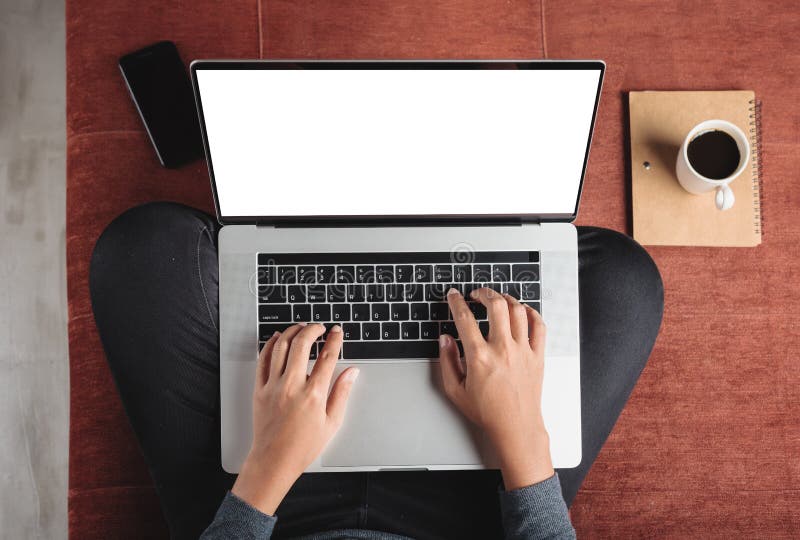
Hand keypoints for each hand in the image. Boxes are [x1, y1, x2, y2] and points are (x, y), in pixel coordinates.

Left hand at [232, 323, 358, 514]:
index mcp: (314, 395)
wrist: (274, 460)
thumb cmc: (303, 446)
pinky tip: (278, 338)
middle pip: (303, 345)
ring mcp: (274, 386)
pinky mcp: (259, 389)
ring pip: (281, 347)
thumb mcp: (332, 422)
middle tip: (319, 327)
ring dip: (292, 332)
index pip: (327, 357)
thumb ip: (342, 393)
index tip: (337, 332)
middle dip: (313, 330)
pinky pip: (263, 360)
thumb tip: (352, 372)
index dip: (334, 340)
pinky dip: (271, 345)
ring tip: (301, 328)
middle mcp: (293, 386)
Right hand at [439, 288, 552, 489]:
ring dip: (506, 299)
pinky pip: (539, 325)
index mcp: (480, 357)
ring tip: (497, 300)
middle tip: (476, 294)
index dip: (456, 302)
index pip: (465, 318)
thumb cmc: (487, 412)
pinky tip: (522, 311)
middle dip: (483, 293)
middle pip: (496, 305)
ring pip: (518, 310)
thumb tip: (445, 339)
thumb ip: (447, 361)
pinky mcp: (537, 356)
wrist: (515, 427)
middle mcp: (503, 349)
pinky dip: (531, 313)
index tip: (454, 296)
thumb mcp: (455, 390)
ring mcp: (523, 351)